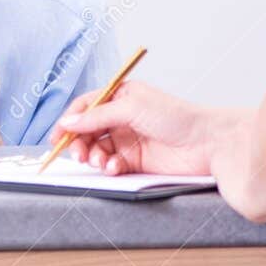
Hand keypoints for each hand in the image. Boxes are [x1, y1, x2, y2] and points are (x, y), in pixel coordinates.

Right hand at [54, 82, 250, 176]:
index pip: (86, 107)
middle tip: (78, 154)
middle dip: (79, 143)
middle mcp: (123, 118)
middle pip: (87, 131)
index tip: (57, 137)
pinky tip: (116, 168)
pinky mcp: (136, 161)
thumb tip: (68, 122)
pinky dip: (109, 168)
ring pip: (97, 150)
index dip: (69, 121)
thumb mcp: (132, 107)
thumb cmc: (178, 117)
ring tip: (101, 161)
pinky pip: (112, 165)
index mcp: (121, 97)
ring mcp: (129, 140)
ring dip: (94, 157)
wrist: (208, 143)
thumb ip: (96, 116)